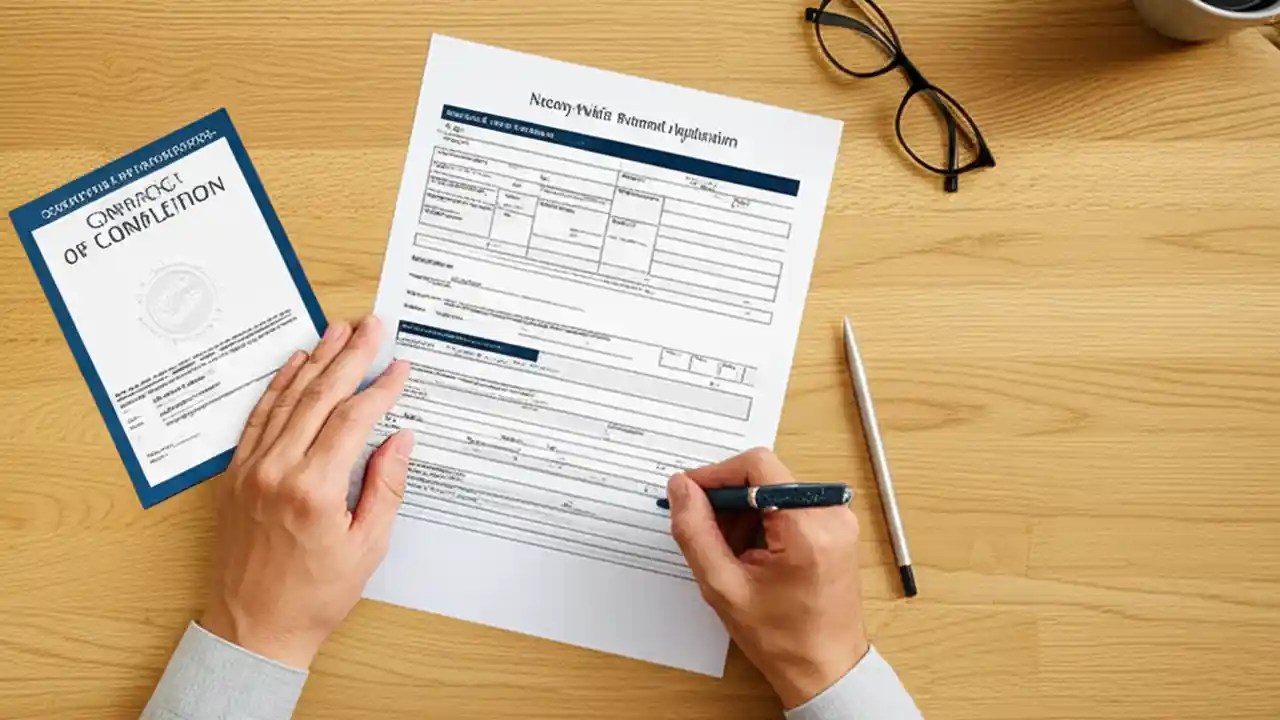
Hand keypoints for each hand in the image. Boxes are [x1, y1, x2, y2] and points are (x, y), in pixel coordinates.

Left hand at [200, 315, 412, 667]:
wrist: (255, 627)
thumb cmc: (315, 595)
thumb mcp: (368, 546)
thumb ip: (385, 486)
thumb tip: (399, 438)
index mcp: (315, 491)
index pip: (352, 420)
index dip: (379, 388)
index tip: (400, 368)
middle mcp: (277, 472)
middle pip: (319, 397)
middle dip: (349, 356)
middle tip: (371, 326)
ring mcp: (251, 470)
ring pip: (287, 399)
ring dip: (315, 360)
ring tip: (338, 331)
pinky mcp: (235, 474)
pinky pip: (258, 417)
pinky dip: (278, 386)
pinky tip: (296, 363)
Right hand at [666, 448, 868, 708]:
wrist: (826, 669)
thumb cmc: (781, 639)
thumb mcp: (724, 588)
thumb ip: (696, 532)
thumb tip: (681, 488)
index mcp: (808, 527)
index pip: (756, 466)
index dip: (715, 475)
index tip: (689, 496)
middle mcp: (831, 514)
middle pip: (765, 476)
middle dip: (728, 501)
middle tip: (707, 536)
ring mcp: (838, 519)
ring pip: (774, 489)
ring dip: (744, 513)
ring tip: (732, 554)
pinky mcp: (836, 527)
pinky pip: (790, 504)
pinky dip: (763, 521)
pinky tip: (752, 555)